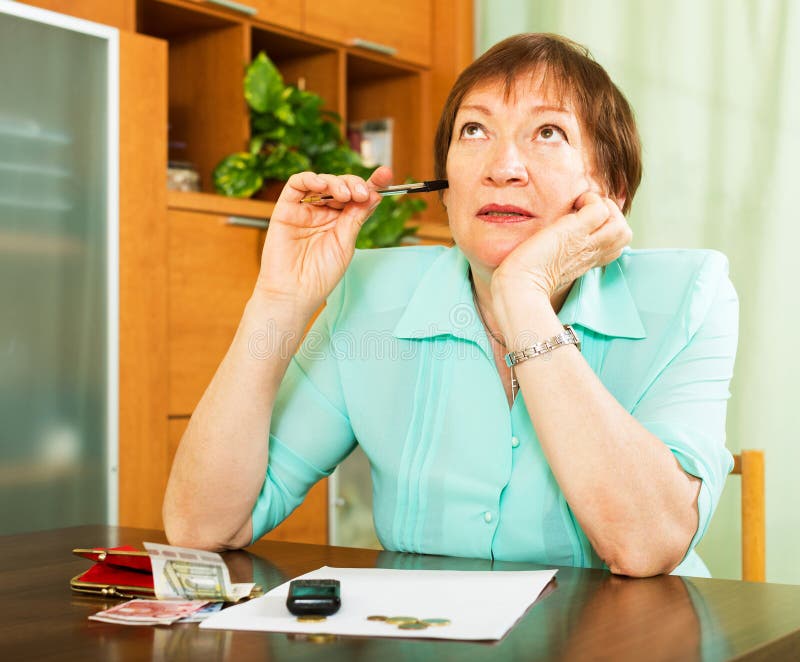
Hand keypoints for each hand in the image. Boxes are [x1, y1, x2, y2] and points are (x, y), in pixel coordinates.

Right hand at [253, 167, 392, 308]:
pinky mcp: (286, 209)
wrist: (295, 293)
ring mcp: (305, 210)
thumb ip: (356, 217)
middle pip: (341, 186)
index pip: (358, 197)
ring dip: (336, 182)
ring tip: (345, 194)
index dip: (372, 184)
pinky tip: (322, 185)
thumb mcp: (346, 244)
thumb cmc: (320, 275)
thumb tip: (374, 194)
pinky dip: (310, 179)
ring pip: (322, 182)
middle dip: (354, 184)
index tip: (385, 175)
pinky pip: (296, 184)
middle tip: (361, 194)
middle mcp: (324, 213)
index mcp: (341, 222)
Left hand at [492, 191, 631, 301]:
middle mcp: (591, 254)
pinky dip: (590, 200)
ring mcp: (586, 243)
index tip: (584, 224)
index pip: (615, 245)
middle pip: (624, 235)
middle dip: (611, 215)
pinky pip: (600, 209)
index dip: (605, 229)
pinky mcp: (576, 232)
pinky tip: (572, 205)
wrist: (519, 286)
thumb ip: (560, 250)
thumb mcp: (551, 261)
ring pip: (620, 225)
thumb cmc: (525, 276)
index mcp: (586, 261)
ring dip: (604, 207)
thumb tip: (553, 234)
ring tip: (581, 207)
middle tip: (586, 211)